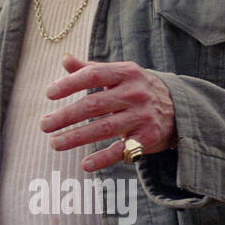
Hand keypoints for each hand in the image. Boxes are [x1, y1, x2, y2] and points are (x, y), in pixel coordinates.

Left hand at [40, 53, 177, 171]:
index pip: (93, 75)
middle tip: (44, 124)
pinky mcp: (148, 138)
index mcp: (125, 73)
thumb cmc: (138, 89)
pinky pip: (122, 150)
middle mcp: (135, 93)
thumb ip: (91, 68)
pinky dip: (103, 158)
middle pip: (95, 105)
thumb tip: (65, 59)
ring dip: (77, 137)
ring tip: (55, 143)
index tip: (49, 94)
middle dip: (67, 115)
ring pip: (104, 128)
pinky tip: (84, 165)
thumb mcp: (120, 74)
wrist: (180, 108)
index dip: (70, 84)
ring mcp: (142, 116)